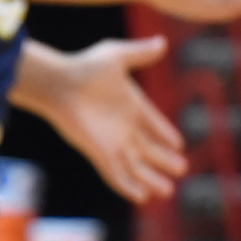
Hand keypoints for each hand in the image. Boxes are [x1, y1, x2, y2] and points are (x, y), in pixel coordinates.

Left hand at [30, 37, 187, 203]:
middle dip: (165, 161)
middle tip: (182, 169)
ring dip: (151, 179)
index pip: (154, 124)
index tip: (179, 145)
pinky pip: (116, 174)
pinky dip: (128, 186)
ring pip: (136, 166)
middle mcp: (123, 126)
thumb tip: (162, 42)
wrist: (59, 83)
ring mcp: (112, 141)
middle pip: (149, 149)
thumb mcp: (116, 55)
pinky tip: (140, 198)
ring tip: (167, 191)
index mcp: (131, 105)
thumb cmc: (85, 67)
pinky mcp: (100, 152)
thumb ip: (140, 52)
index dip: (166, 134)